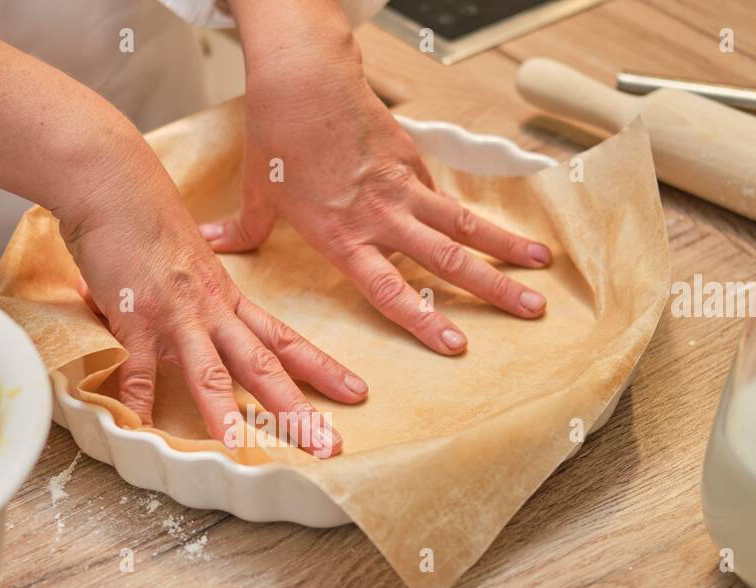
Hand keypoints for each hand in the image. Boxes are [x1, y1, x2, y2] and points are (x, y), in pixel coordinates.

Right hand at [0, 33, 364, 455]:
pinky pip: (137, 365)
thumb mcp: (192, 258)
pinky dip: (138, 398)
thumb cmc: (149, 217)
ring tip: (243, 448)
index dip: (323, 369)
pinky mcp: (135, 314)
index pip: (286, 340)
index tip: (356, 394)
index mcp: (229, 300)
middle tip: (328, 445)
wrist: (114, 181)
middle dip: (296, 408)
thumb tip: (194, 321)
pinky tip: (141, 427)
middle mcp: (212, 310)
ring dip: (226, 410)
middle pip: (263, 365)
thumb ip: (198, 296)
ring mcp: (176, 313)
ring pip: (209, 368)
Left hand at [212, 1, 551, 355]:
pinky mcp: (412, 158)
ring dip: (506, 246)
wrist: (302, 74)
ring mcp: (403, 185)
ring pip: (464, 223)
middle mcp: (380, 215)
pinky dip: (472, 215)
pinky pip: (444, 194)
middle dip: (493, 290)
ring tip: (543, 266)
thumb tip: (212, 243)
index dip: (426, 320)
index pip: (391, 289)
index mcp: (342, 235)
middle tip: (531, 312)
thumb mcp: (257, 191)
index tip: (457, 345)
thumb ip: (242, 228)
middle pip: (447, 259)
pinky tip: (497, 233)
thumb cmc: (276, 135)